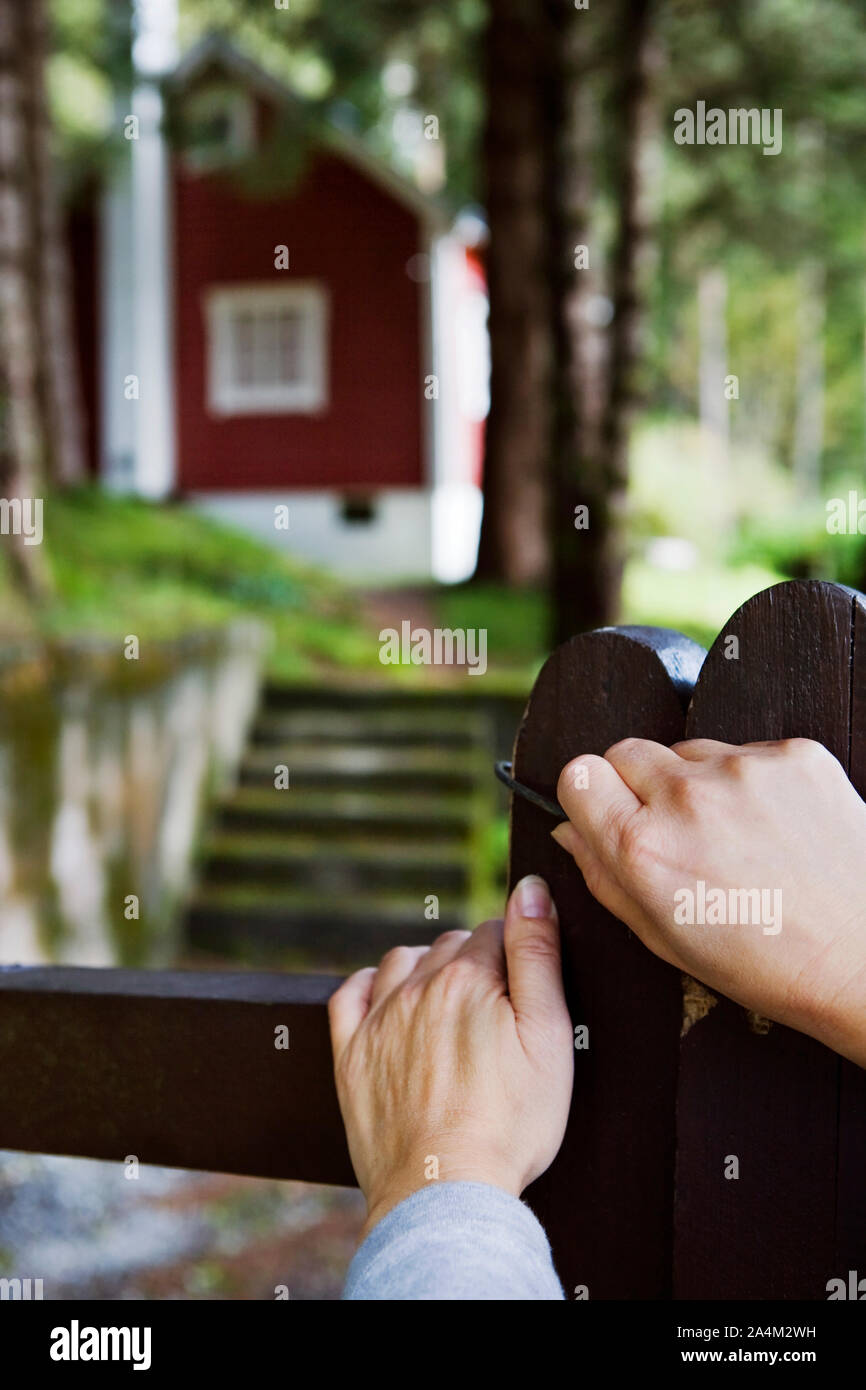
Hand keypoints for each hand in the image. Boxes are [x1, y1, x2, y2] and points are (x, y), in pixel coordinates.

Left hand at [328, 876, 573, 1237]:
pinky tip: (387, 996)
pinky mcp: (349, 1057)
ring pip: (401, 962)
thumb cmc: (510, 1123)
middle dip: (474, 962)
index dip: (516, 955)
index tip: (526, 989)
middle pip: (449, 946)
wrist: (444, 1191)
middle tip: (496, 1007)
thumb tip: (531, 888)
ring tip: (449, 1000)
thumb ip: (538, 954)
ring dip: (425, 968)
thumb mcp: (548, 1036)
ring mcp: (378, 1022)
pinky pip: (349, 995)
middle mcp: (416, 988)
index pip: (495, 933)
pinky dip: (370, 986)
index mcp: (468, 978)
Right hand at [552, 737, 865, 1066]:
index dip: (591, 795)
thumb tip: (572, 831)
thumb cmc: (769, 962)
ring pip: (690, 751)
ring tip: (738, 838)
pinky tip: (776, 828)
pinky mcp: (795, 755)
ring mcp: (744, 770)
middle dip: (639, 785)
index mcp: (643, 850)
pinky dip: (754, 782)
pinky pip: (748, 751)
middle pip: (627, 752)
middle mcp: (687, 799)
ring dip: (699, 783)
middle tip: (676, 832)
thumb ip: (604, 876)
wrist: (864, 958)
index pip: (579, 775)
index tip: (607, 809)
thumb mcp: (664, 938)